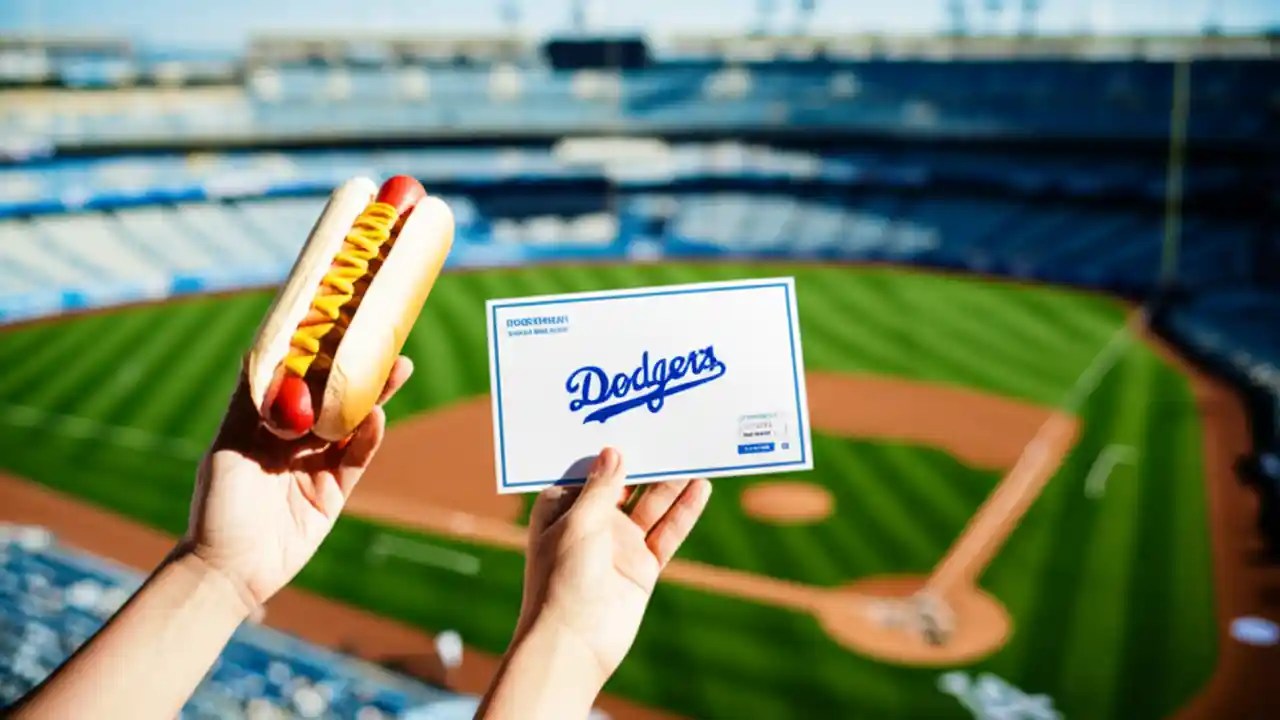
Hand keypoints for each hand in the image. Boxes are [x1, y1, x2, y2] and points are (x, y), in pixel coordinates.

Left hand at [182, 357, 412, 608]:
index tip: (337, 325)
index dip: (318, 355)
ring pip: (349, 424)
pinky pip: (355, 459)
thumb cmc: (217, 506)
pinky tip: (377, 416)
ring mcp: (315, 466)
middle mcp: (292, 441)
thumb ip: (250, 406)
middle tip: (383, 343)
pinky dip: (368, 437)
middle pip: (331, 398)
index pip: (297, 381)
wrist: (229, 569)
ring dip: (372, 397)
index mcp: (263, 425)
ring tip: (395, 370)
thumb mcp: (228, 447)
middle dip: (357, 371)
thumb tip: (263, 354)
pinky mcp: (333, 492)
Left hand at [517, 447, 711, 683]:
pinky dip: (684, 511)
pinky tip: (701, 488)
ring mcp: (619, 544)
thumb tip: (614, 452)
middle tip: (673, 428)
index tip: (631, 416)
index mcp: (561, 508)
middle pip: (625, 483)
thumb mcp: (578, 523)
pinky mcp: (642, 566)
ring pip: (651, 505)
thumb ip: (601, 488)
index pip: (588, 468)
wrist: (573, 644)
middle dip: (646, 459)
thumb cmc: (561, 580)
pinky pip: (667, 532)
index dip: (608, 445)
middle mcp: (591, 522)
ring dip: (671, 481)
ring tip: (695, 451)